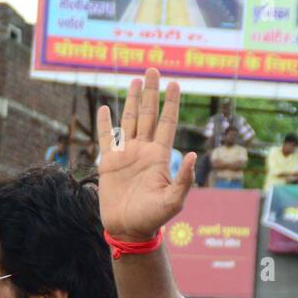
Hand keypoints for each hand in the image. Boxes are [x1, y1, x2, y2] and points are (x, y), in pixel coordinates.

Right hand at [96, 68, 196, 240]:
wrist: (128, 229)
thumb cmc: (153, 218)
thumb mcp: (173, 201)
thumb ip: (184, 179)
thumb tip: (192, 155)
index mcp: (160, 156)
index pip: (167, 123)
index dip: (171, 103)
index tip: (175, 83)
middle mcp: (144, 150)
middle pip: (148, 114)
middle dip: (152, 92)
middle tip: (153, 69)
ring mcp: (126, 154)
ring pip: (129, 120)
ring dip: (132, 100)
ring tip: (136, 80)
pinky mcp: (109, 162)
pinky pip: (106, 138)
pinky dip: (105, 123)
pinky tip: (105, 108)